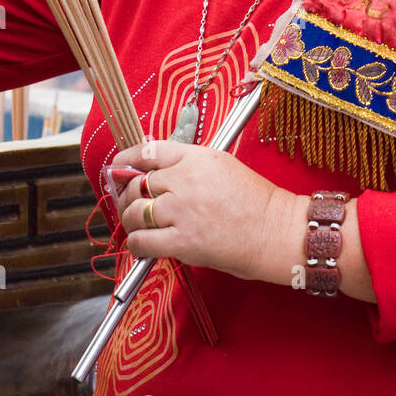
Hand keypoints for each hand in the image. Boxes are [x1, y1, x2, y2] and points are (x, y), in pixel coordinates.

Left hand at [112, 141, 304, 282]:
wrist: (276, 231)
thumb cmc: (256, 201)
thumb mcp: (222, 166)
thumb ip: (189, 164)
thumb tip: (157, 170)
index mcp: (196, 157)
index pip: (149, 151)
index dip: (127, 159)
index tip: (119, 166)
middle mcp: (184, 180)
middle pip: (138, 183)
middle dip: (128, 194)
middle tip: (129, 202)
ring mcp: (181, 211)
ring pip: (135, 211)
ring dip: (130, 219)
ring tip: (135, 225)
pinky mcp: (182, 241)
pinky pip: (142, 240)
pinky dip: (136, 244)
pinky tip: (141, 244)